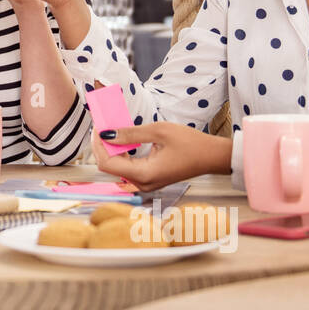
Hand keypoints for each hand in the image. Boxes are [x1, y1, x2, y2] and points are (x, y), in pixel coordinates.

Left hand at [90, 122, 231, 189]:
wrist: (211, 156)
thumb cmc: (191, 143)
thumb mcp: (158, 131)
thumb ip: (129, 133)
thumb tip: (105, 133)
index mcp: (145, 174)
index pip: (107, 164)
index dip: (98, 145)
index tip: (96, 127)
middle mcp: (143, 184)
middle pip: (110, 167)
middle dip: (103, 146)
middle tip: (102, 125)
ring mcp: (146, 184)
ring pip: (118, 168)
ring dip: (112, 149)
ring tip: (111, 129)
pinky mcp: (149, 180)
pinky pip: (128, 168)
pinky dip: (122, 153)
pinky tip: (122, 140)